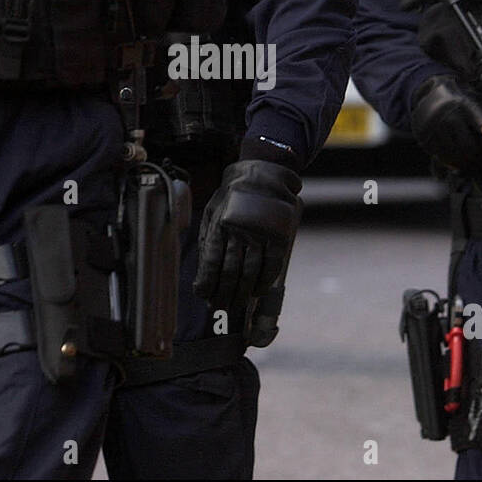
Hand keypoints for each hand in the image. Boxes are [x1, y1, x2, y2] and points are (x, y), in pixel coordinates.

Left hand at [195, 160, 301, 312]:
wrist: (263, 173)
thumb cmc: (232, 195)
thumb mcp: (211, 210)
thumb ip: (207, 238)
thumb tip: (203, 271)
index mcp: (220, 224)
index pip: (211, 261)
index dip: (207, 283)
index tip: (203, 297)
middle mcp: (240, 231)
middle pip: (230, 272)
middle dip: (223, 294)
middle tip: (219, 308)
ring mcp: (261, 234)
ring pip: (250, 272)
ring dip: (242, 293)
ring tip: (236, 305)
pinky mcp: (279, 236)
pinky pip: (271, 266)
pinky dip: (263, 282)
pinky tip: (256, 292)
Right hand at [410, 76, 481, 172]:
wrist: (427, 91)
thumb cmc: (455, 96)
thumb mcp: (474, 100)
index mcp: (465, 104)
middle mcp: (449, 115)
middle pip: (470, 146)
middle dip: (478, 155)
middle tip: (480, 156)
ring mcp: (435, 126)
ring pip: (455, 154)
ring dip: (464, 161)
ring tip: (467, 159)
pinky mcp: (425, 135)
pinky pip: (440, 155)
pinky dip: (449, 160)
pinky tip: (453, 156)